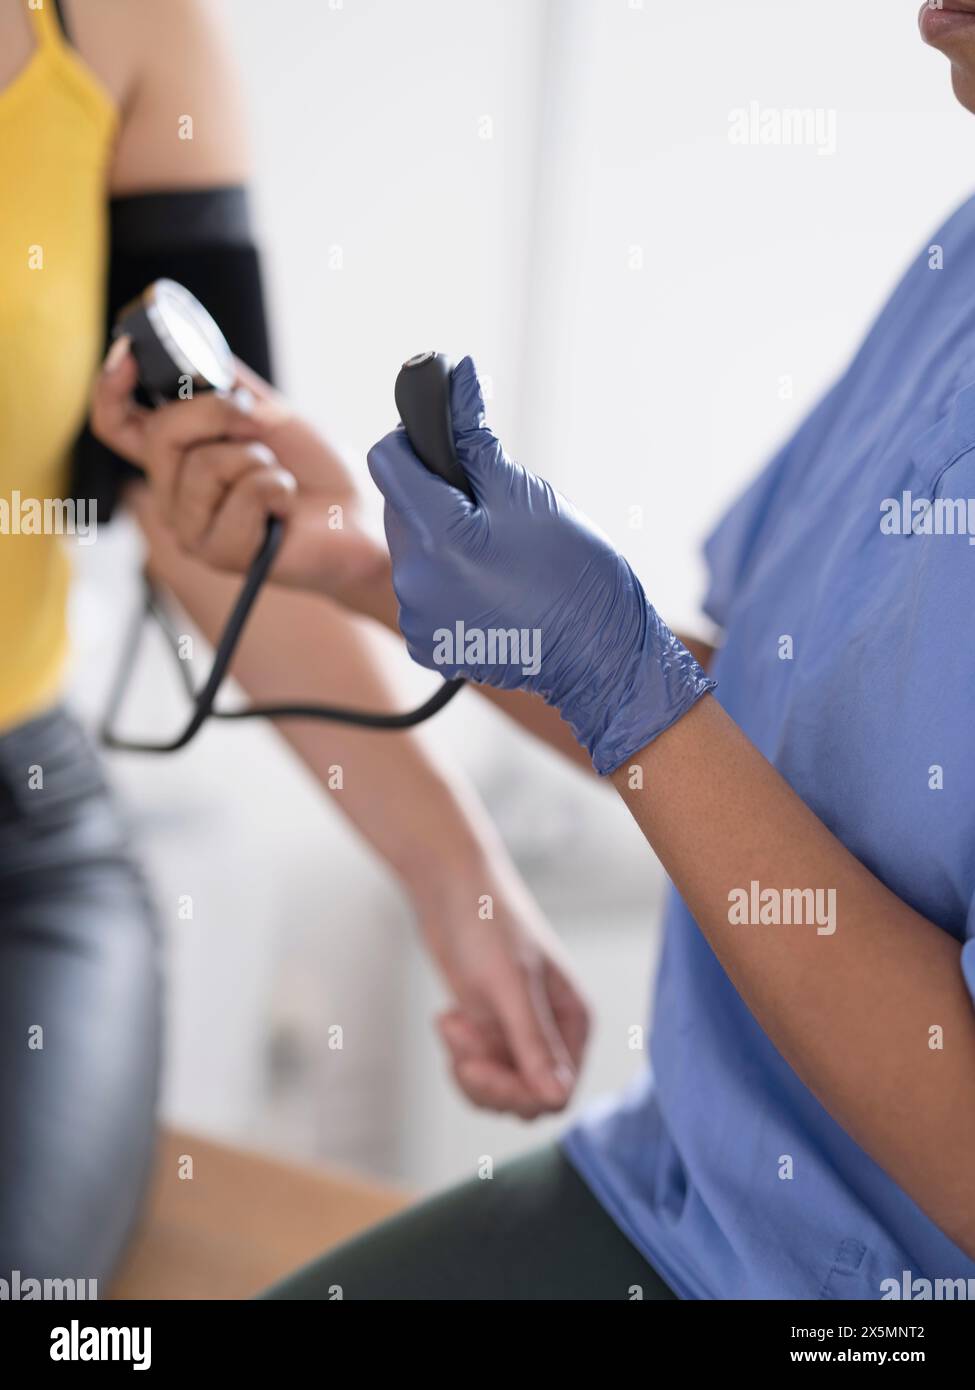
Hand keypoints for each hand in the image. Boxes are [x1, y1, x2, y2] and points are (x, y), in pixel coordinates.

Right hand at [91, 339, 385, 601]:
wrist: (355, 518)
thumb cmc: (312, 471)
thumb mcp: (268, 413)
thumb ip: (226, 387)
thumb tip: (196, 353)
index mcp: (177, 458)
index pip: (118, 425)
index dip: (110, 388)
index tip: (128, 356)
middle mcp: (174, 494)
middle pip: (160, 434)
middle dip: (215, 413)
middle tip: (255, 424)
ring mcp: (192, 528)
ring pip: (202, 466)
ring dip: (257, 460)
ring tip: (277, 479)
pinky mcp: (220, 554)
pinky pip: (243, 495)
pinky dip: (277, 490)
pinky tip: (285, 509)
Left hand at [368, 357, 714, 773]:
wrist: (601, 657)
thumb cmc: (576, 574)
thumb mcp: (527, 494)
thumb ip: (475, 438)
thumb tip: (454, 379)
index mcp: (438, 538)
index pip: (388, 459)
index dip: (416, 442)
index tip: (450, 448)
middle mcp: (414, 582)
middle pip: (399, 506)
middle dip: (437, 496)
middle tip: (492, 511)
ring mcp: (418, 618)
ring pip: (412, 548)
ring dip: (443, 538)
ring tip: (498, 554)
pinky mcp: (427, 643)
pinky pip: (422, 589)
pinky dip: (447, 578)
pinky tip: (491, 587)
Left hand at [415, 868, 589, 1118]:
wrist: (450, 888)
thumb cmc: (488, 923)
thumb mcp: (510, 985)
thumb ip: (533, 1044)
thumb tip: (556, 1099)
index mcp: (573, 1021)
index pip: (556, 1093)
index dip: (514, 1092)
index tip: (473, 1067)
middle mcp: (552, 1033)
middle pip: (525, 1100)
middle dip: (486, 1078)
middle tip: (457, 1035)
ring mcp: (518, 1033)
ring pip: (496, 1090)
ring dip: (467, 1064)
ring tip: (450, 1020)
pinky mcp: (490, 1029)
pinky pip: (476, 1070)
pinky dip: (457, 1053)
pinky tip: (446, 1016)